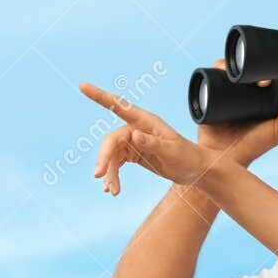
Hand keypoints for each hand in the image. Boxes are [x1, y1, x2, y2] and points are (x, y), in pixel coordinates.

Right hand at [82, 82, 213, 193]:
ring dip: (109, 172)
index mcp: (145, 121)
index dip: (100, 96)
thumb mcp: (173, 151)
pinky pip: (116, 164)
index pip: (119, 105)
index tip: (82, 86)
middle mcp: (136, 128)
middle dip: (104, 158)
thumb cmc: (187, 157)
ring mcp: (133, 142)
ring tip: (111, 191)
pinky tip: (112, 189)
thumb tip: (134, 136)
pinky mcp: (133, 154)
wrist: (195, 170)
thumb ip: (154, 143)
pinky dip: (113, 176)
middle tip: (99, 176)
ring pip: (111, 155)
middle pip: (111, 140)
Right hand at [196, 59, 277, 166]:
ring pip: (228, 67)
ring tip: (240, 80)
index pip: (265, 71)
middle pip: (246, 65)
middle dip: (250, 65)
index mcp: (261, 93)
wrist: (223, 158)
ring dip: (232, 66)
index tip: (271, 79)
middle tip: (259, 81)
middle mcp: (243, 88)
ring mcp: (226, 89)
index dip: (270, 68)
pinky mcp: (209, 92)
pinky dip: (215, 70)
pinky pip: (211, 75)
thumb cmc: (254, 146)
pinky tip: (222, 74)